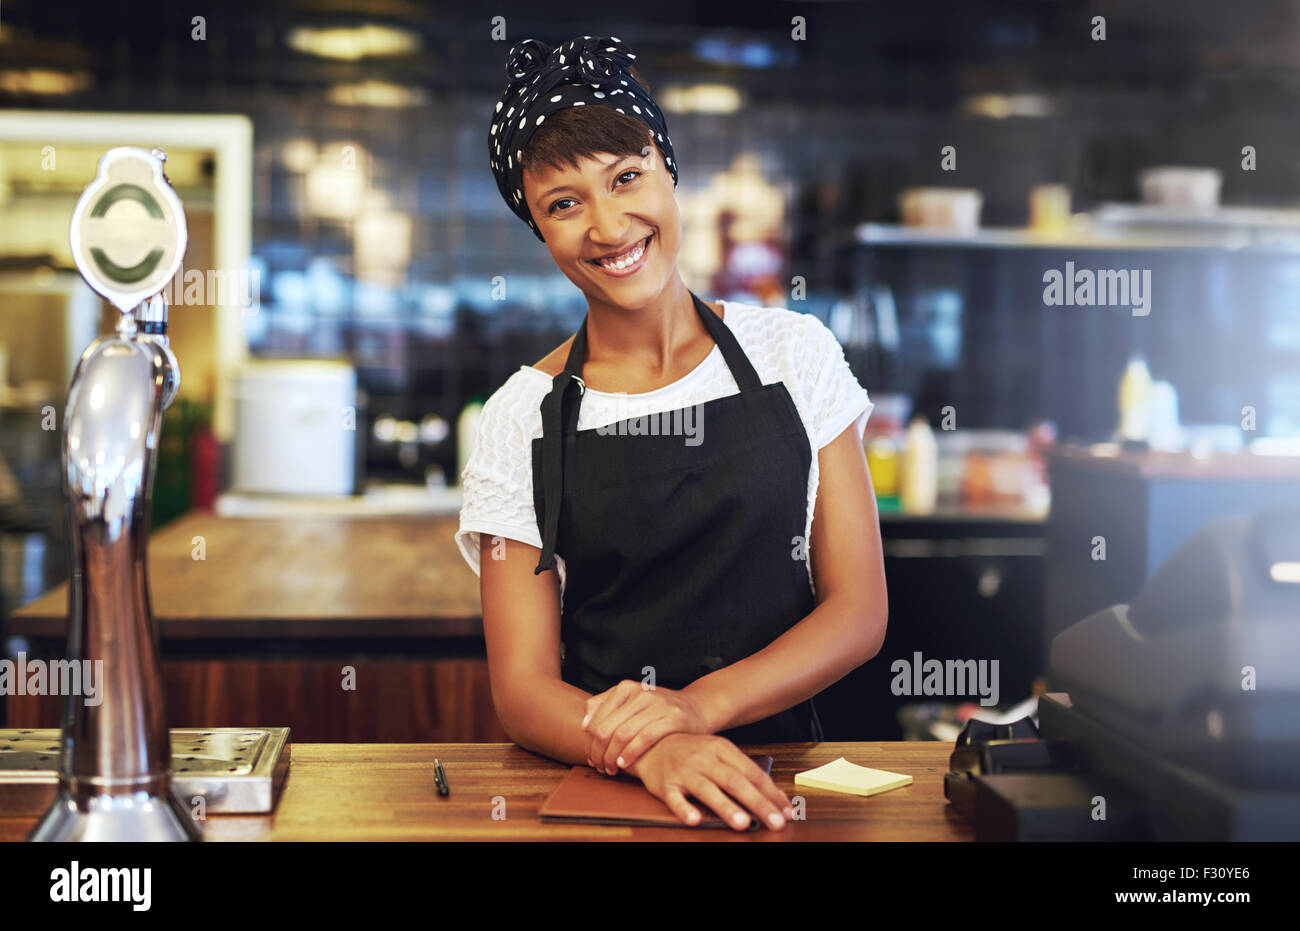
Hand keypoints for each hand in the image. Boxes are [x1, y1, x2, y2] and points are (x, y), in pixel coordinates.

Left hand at [582, 680, 709, 774]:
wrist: (697, 708)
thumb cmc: (658, 710)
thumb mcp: (632, 702)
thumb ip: (606, 707)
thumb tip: (584, 725)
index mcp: (626, 688)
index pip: (596, 718)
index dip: (590, 742)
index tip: (591, 757)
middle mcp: (640, 693)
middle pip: (606, 728)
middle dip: (598, 752)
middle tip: (599, 766)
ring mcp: (658, 704)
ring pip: (623, 734)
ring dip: (612, 757)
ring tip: (610, 769)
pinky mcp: (673, 717)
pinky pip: (645, 737)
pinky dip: (631, 753)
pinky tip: (624, 763)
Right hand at [626, 733, 793, 831]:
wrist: (652, 741)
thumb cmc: (691, 751)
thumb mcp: (718, 752)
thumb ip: (741, 772)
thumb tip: (772, 798)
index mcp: (722, 749)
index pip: (752, 772)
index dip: (771, 793)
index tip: (787, 811)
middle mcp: (704, 758)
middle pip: (735, 782)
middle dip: (758, 803)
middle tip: (775, 822)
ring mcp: (684, 771)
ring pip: (707, 790)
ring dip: (726, 807)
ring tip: (743, 823)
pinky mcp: (665, 784)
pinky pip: (675, 798)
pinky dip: (684, 809)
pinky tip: (694, 819)